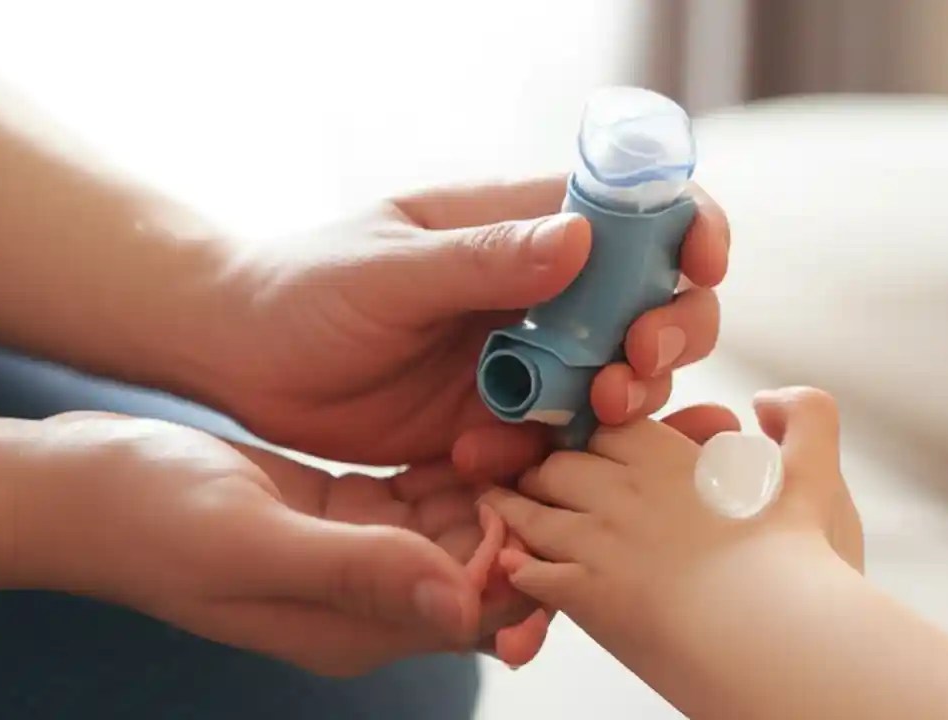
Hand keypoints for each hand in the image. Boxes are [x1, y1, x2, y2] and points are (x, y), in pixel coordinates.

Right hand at [14, 412, 534, 675]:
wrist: (84, 486)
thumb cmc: (149, 516)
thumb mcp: (253, 541)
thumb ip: (357, 573)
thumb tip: (458, 605)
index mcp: (351, 630)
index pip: (471, 617)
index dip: (516, 563)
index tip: (529, 496)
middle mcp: (363, 604)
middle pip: (476, 577)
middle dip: (514, 524)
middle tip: (533, 452)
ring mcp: (355, 559)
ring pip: (456, 536)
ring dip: (488, 492)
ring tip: (512, 432)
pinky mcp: (344, 516)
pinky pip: (421, 504)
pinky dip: (450, 473)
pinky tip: (468, 431)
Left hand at [184, 176, 728, 471]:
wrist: (246, 364)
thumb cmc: (305, 288)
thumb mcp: (386, 267)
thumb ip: (482, 257)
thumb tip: (582, 238)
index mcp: (522, 226)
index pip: (635, 213)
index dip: (687, 230)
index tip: (701, 265)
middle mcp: (543, 293)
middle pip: (654, 304)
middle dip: (669, 334)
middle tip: (630, 370)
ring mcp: (532, 361)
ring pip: (624, 381)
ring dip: (621, 406)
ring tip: (575, 422)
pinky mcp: (508, 423)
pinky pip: (565, 445)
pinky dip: (552, 461)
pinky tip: (487, 462)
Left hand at [478, 388, 862, 659]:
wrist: (776, 636)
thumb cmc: (798, 562)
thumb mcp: (816, 474)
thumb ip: (807, 418)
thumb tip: (772, 398)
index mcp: (666, 458)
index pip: (606, 428)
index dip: (594, 434)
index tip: (584, 440)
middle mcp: (620, 493)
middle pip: (559, 466)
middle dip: (547, 469)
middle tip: (534, 475)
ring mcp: (597, 545)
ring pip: (534, 515)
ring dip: (516, 510)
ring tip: (499, 508)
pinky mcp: (584, 599)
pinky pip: (530, 575)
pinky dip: (515, 569)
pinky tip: (509, 569)